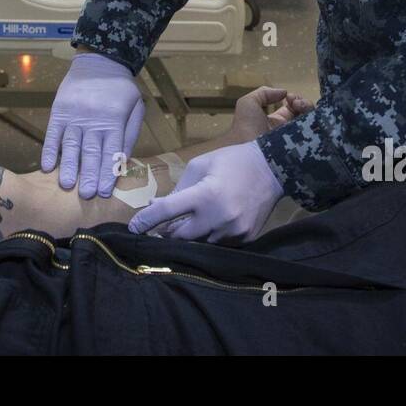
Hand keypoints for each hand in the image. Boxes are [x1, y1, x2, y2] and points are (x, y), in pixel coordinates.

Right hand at [41, 52, 144, 198]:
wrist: (99, 61)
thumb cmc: (120, 89)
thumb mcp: (136, 107)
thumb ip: (130, 133)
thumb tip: (122, 161)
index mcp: (114, 120)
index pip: (112, 151)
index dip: (108, 172)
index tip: (104, 192)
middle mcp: (93, 119)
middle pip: (91, 151)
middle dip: (89, 174)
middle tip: (86, 195)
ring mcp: (74, 115)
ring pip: (71, 144)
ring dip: (68, 166)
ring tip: (67, 185)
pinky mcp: (59, 111)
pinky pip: (53, 133)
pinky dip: (49, 150)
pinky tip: (47, 166)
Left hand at [128, 140, 284, 243]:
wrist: (273, 170)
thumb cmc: (232, 161)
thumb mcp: (201, 165)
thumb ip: (178, 188)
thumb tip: (155, 205)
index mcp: (204, 195)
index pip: (166, 213)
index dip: (146, 221)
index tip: (133, 229)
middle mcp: (217, 217)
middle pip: (179, 237)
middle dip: (167, 233)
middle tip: (161, 227)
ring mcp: (232, 232)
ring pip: (198, 244)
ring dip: (188, 236)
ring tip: (190, 221)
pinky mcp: (244, 239)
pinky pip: (217, 245)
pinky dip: (208, 237)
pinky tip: (210, 224)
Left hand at [230, 86, 313, 140]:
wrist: (250, 149)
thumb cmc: (246, 126)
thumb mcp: (248, 103)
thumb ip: (264, 93)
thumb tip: (284, 92)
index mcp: (275, 121)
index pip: (292, 109)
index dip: (293, 100)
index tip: (289, 96)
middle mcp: (288, 130)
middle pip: (303, 113)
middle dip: (302, 103)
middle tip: (296, 102)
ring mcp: (297, 138)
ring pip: (310, 120)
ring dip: (307, 107)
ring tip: (299, 105)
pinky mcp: (305, 144)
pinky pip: (315, 130)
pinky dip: (312, 117)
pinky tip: (303, 112)